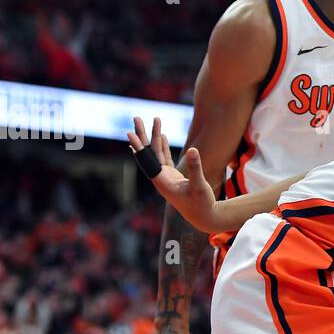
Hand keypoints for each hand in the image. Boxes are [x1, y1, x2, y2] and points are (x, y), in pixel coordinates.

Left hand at [127, 116, 219, 231]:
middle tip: (136, 118)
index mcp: (162, 182)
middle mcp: (160, 178)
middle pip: (148, 153)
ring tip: (151, 120)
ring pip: (156, 153)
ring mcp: (166, 177)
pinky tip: (161, 136)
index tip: (130, 134)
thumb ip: (195, 167)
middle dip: (142, 135)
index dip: (139, 147)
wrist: (203, 216)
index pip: (147, 161)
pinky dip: (162, 146)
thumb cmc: (201, 203)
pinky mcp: (173, 176)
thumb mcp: (199, 185)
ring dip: (153, 137)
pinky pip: (164, 158)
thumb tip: (192, 149)